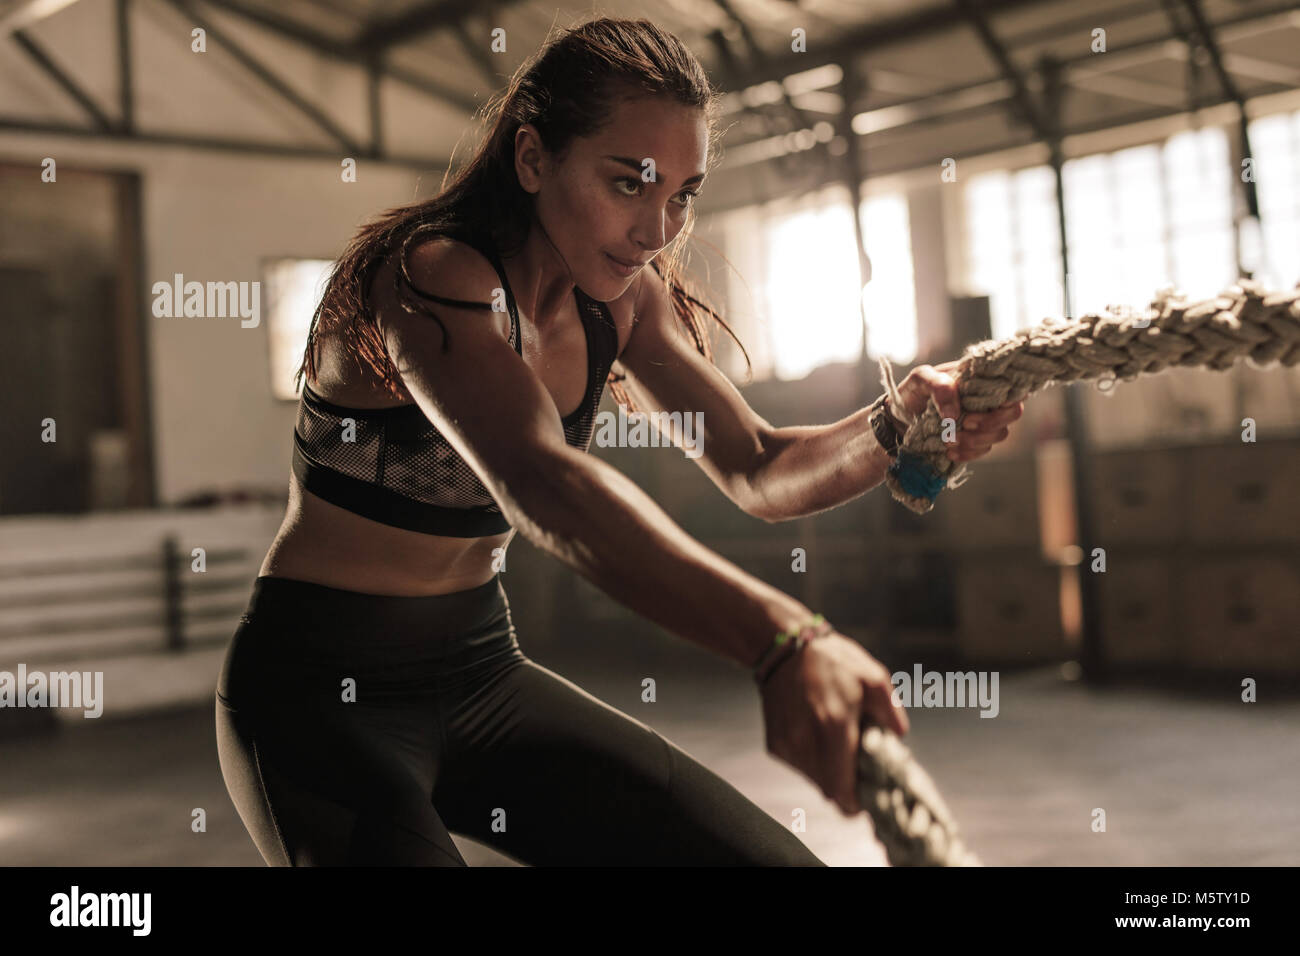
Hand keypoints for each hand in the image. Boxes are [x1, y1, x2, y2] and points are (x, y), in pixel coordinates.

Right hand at [758, 631, 907, 815]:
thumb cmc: (833, 660)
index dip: (856, 801)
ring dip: (830, 773)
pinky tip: (818, 734)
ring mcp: (787, 744)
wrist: (784, 647)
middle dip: (847, 785)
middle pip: (829, 790)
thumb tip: (900, 737)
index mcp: (834, 726)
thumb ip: (890, 712)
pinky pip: (800, 766)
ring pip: (814, 780)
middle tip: (859, 767)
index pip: (841, 790)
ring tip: (838, 744)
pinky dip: (813, 761)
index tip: (867, 794)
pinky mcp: (775, 744)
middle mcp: (805, 741)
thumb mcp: (873, 677)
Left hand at [894, 360, 1023, 463]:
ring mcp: (983, 422)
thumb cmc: (913, 393)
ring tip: (948, 441)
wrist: (898, 420)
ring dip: (976, 441)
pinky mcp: (975, 441)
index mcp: (979, 379)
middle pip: (1012, 413)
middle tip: (964, 424)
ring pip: (1000, 434)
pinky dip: (969, 453)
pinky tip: (949, 452)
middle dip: (991, 423)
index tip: (976, 409)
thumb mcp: (920, 379)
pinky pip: (984, 450)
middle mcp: (986, 400)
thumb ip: (938, 386)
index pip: (1011, 384)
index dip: (1006, 398)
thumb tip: (955, 413)